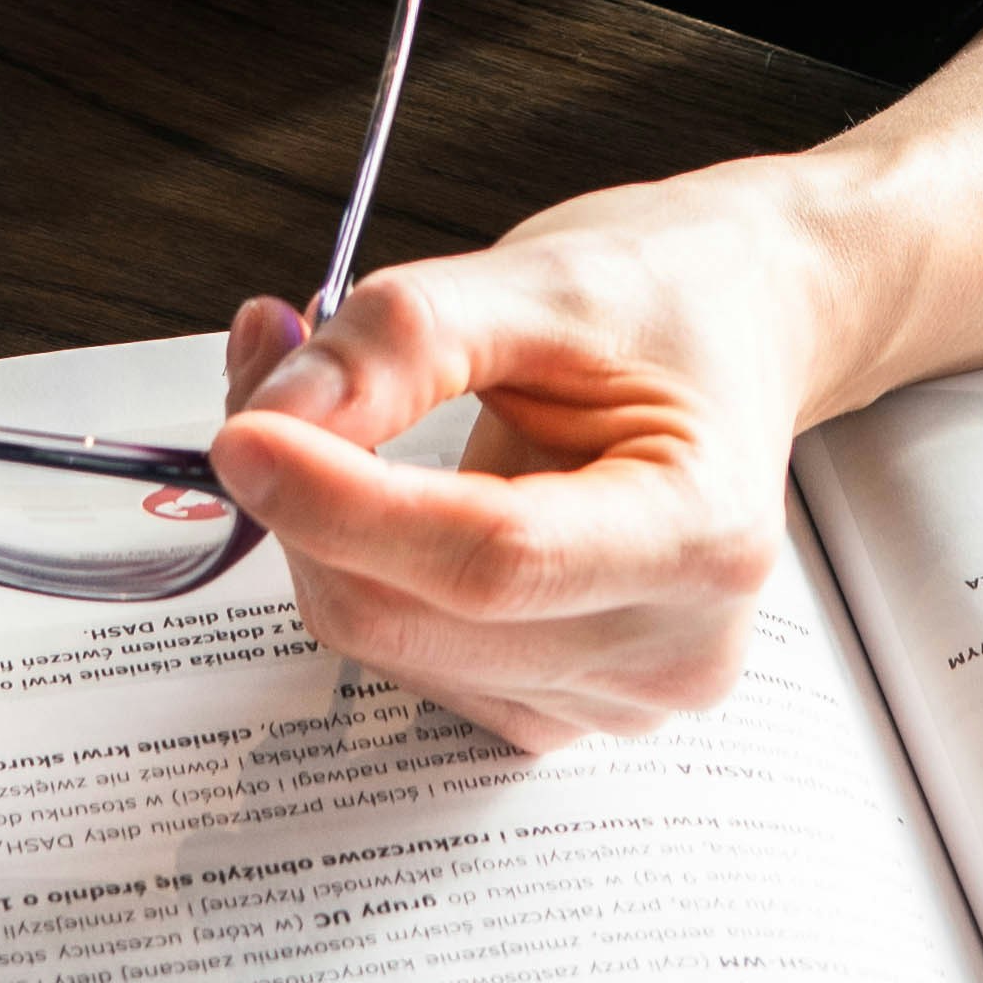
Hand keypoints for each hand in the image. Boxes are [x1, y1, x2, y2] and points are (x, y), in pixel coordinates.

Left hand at [205, 165, 834, 754]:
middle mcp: (674, 644)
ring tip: (340, 401)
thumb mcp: (544, 275)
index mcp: (705, 531)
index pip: (490, 559)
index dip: (347, 506)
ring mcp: (616, 695)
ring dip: (323, 531)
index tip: (242, 436)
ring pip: (390, 643)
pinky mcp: (556, 706)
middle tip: (266, 371)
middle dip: (310, 504)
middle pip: (419, 617)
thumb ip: (406, 340)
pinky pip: (406, 656)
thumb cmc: (666, 297)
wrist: (739, 328)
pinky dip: (361, 569)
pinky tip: (385, 488)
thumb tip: (276, 417)